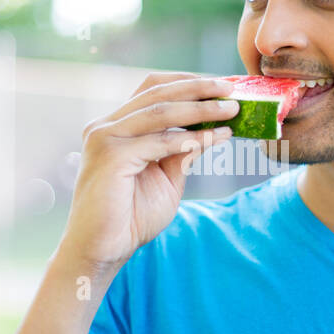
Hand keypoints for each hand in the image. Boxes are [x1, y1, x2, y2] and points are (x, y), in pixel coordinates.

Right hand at [58, 72, 237, 270]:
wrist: (102, 250)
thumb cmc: (130, 218)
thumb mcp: (166, 178)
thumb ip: (182, 152)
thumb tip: (211, 130)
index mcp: (115, 126)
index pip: (152, 89)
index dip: (186, 82)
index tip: (220, 86)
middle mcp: (106, 126)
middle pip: (157, 93)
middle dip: (198, 88)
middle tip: (231, 90)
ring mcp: (105, 138)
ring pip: (161, 112)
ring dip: (201, 109)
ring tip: (231, 110)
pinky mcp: (111, 157)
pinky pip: (161, 142)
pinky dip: (192, 138)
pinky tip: (217, 138)